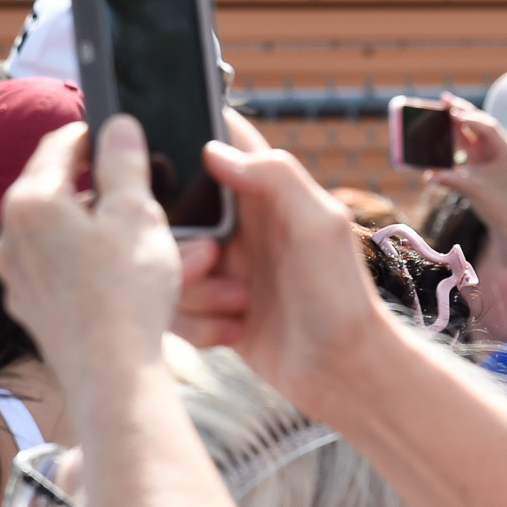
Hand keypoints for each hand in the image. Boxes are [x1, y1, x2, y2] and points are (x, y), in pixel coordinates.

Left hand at [0, 116, 181, 391]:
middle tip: (139, 195)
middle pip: (55, 191)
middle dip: (98, 188)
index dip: (94, 134)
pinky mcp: (30, 308)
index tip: (120, 136)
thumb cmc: (125, 293)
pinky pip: (57, 270)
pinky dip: (84, 264)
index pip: (59, 145)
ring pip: (56, 234)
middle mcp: (10, 236)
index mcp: (31, 202)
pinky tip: (118, 278)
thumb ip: (124, 163)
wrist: (111, 375)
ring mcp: (15, 276)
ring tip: (136, 240)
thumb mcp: (137, 214)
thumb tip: (119, 127)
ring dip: (92, 228)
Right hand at [173, 115, 391, 418]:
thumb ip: (277, 178)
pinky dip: (197, 324)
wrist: (343, 371)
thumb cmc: (342, 296)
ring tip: (239, 303)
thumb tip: (215, 150)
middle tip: (211, 260)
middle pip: (171, 210)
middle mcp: (239, 224)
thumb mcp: (320, 226)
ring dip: (194, 288)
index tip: (163, 158)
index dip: (185, 135)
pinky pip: (174, 307)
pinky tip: (234, 331)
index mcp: (265, 192)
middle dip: (179, 241)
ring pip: (165, 262)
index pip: (218, 138)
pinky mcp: (212, 308)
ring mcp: (223, 266)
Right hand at [426, 98, 506, 225]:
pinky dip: (456, 128)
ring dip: (459, 115)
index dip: (472, 120)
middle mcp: (502, 145)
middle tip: (445, 99)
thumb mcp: (471, 190)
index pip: (489, 129)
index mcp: (506, 151)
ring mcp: (493, 147)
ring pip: (475, 125)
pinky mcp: (483, 151)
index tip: (455, 115)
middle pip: (482, 121)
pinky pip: (469, 135)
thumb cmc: (493, 202)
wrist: (503, 214)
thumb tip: (428, 177)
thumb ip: (450, 180)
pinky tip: (444, 119)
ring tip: (443, 103)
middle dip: (463, 110)